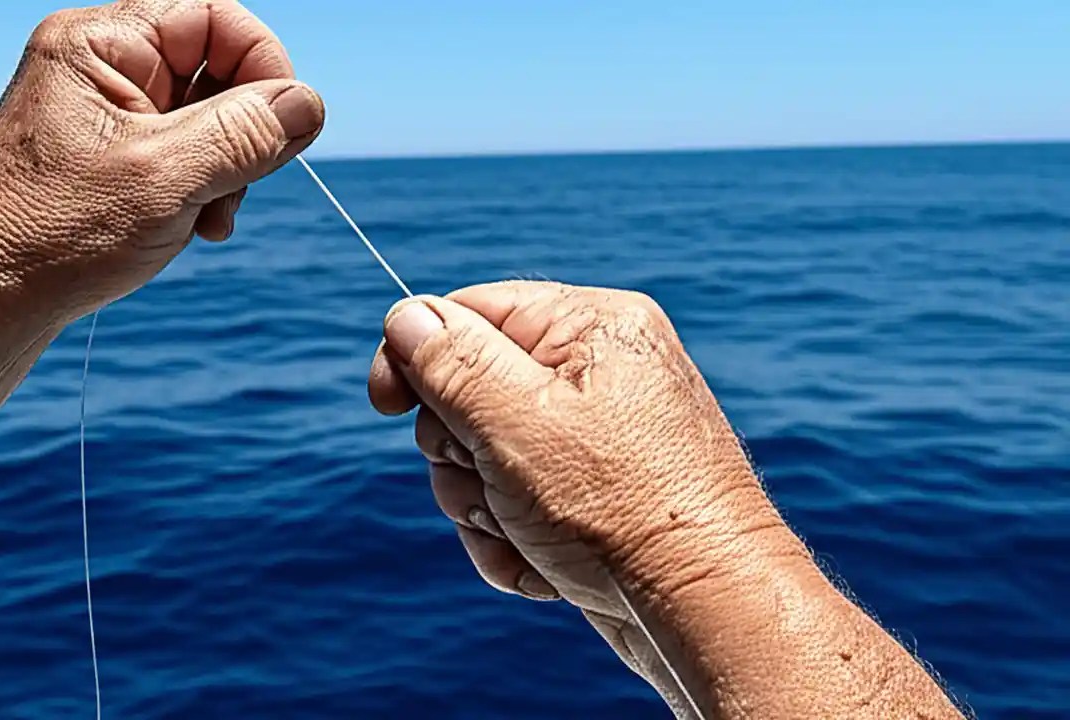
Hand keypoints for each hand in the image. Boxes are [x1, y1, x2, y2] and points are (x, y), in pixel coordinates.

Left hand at [0, 0, 323, 326]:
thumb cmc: (51, 239)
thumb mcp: (166, 179)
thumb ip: (245, 133)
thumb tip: (310, 102)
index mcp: (99, 44)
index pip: (214, 17)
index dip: (264, 64)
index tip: (283, 127)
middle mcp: (100, 66)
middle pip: (216, 68)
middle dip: (243, 132)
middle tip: (234, 191)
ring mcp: (104, 113)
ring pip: (207, 119)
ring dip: (226, 171)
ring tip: (206, 220)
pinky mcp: (108, 157)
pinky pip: (183, 155)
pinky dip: (203, 190)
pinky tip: (192, 228)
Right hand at [368, 282, 809, 679]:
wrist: (706, 612)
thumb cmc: (623, 511)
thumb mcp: (517, 423)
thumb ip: (453, 364)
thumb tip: (406, 316)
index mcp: (592, 327)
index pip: (471, 312)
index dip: (415, 355)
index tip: (383, 405)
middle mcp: (597, 374)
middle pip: (467, 392)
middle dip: (460, 452)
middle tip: (492, 482)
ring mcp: (596, 439)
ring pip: (484, 459)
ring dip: (483, 508)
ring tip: (526, 534)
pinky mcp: (593, 496)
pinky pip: (515, 505)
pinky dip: (513, 541)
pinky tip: (542, 568)